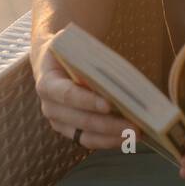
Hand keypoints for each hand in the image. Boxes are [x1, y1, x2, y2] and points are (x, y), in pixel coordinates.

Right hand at [32, 35, 138, 150]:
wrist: (56, 61)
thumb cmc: (71, 50)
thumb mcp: (77, 44)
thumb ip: (94, 53)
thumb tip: (123, 62)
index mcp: (48, 81)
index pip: (66, 94)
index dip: (86, 100)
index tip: (108, 105)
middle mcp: (50, 105)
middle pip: (80, 119)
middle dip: (108, 124)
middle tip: (134, 125)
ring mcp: (60, 121)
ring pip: (86, 136)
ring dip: (112, 137)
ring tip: (136, 134)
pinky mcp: (72, 131)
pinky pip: (91, 141)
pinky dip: (111, 140)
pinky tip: (129, 137)